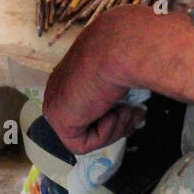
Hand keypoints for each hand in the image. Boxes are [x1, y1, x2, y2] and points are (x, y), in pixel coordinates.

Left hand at [43, 15, 146, 154]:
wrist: (120, 49)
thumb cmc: (125, 54)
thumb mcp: (120, 75)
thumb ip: (118, 93)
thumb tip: (134, 109)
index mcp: (70, 76)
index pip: (89, 107)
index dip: (113, 114)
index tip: (135, 108)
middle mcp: (59, 90)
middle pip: (88, 122)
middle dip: (117, 123)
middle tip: (137, 113)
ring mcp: (56, 105)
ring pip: (87, 134)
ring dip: (115, 127)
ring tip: (127, 109)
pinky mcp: (59, 121)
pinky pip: (82, 145)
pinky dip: (104, 135)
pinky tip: (111, 113)